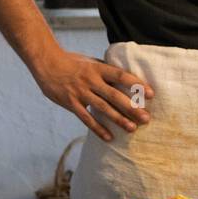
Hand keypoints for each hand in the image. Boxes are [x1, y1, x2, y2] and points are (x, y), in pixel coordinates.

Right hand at [32, 49, 152, 141]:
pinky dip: (98, 129)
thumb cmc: (71, 62)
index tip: (151, 93)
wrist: (46, 63)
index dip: (136, 84)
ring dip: (118, 119)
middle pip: (115, 95)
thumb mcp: (90, 61)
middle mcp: (91, 80)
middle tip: (146, 118)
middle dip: (131, 108)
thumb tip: (125, 79)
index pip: (121, 75)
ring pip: (103, 109)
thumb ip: (105, 70)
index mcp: (97, 68)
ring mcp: (80, 93)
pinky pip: (87, 119)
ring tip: (132, 129)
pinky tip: (109, 137)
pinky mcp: (71, 103)